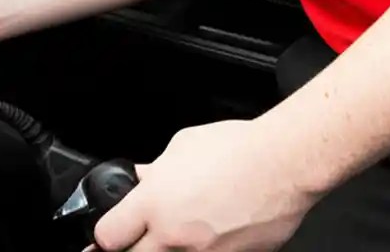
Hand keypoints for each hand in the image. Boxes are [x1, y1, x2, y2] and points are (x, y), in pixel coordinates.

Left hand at [94, 120, 320, 251]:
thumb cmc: (238, 150)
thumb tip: (141, 179)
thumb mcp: (181, 147)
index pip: (107, 236)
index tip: (108, 233)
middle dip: (131, 247)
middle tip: (137, 237)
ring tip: (178, 233)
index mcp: (154, 203)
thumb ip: (155, 171)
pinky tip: (208, 236)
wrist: (285, 164)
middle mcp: (174, 235)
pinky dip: (201, 251)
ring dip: (166, 250)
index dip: (104, 235)